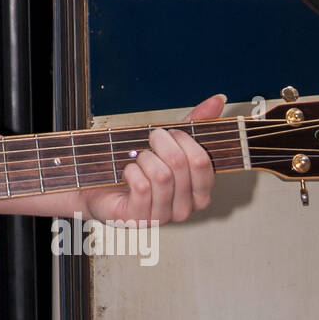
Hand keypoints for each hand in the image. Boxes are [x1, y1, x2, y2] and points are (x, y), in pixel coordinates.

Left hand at [84, 94, 224, 225]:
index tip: (170, 133)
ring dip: (144, 158)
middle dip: (160, 144)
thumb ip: (196, 123)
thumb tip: (218, 100)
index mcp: (199, 192)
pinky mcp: (139, 219)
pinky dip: (131, 172)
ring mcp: (163, 217)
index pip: (203, 162)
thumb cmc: (139, 167)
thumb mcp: (169, 143)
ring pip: (161, 175)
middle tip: (150, 141)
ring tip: (138, 159)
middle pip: (180, 164)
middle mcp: (185, 208)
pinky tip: (128, 173)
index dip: (184, 140)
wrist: (100, 187)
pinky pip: (141, 186)